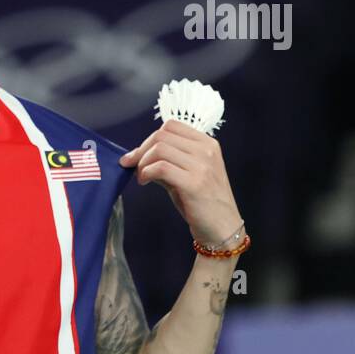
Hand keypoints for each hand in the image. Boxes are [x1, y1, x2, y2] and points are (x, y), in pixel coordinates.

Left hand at [119, 119, 243, 246]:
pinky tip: (144, 181)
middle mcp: (207, 150)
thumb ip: (167, 162)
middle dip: (141, 150)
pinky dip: (146, 172)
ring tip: (141, 176)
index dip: (149, 139)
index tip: (138, 154)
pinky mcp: (195, 183)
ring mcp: (203, 166)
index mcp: (207, 144)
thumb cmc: (203, 202)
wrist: (222, 227)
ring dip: (143, 162)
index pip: (171, 126)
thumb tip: (137, 156)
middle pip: (162, 135)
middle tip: (132, 165)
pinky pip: (161, 167)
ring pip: (160, 148)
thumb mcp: (187, 175)